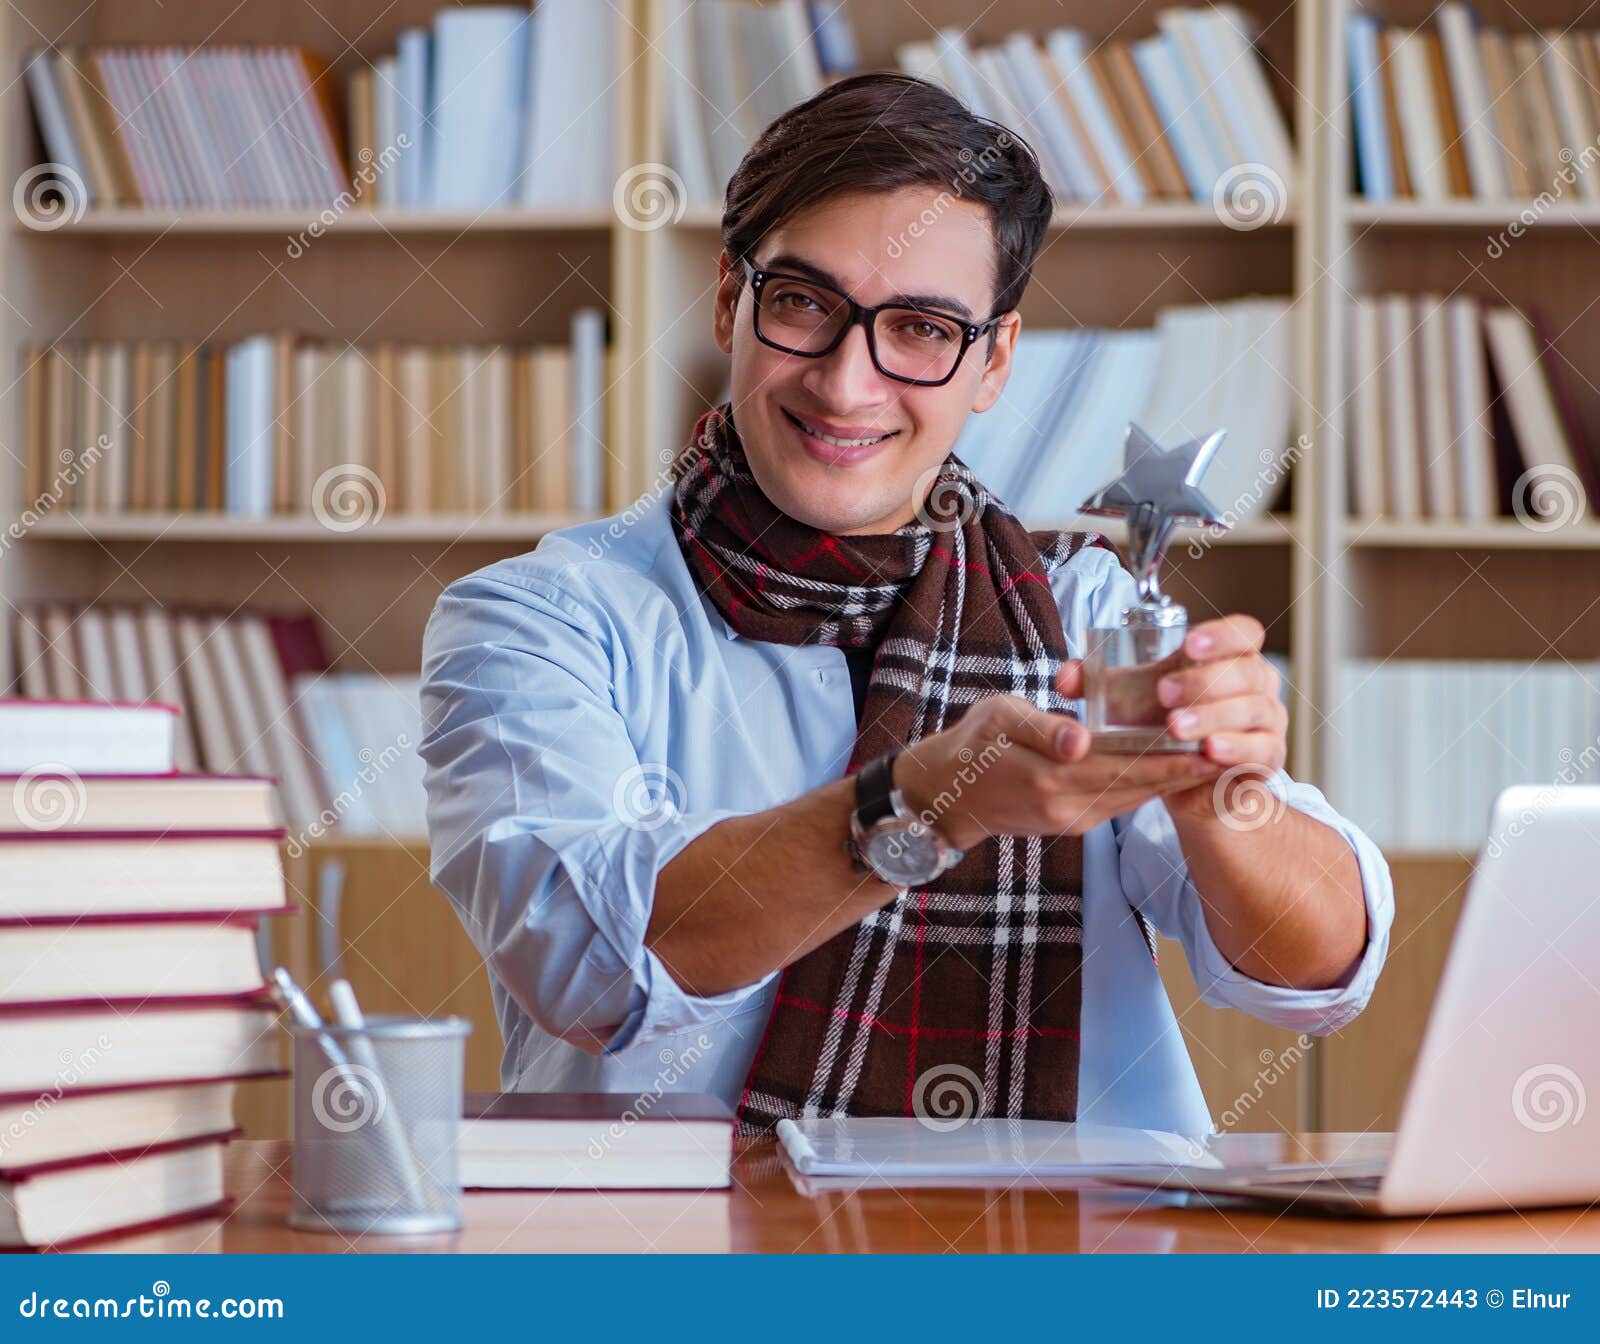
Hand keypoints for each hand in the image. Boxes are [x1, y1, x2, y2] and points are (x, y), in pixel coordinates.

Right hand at [892, 691, 1223, 849]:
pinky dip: (1151, 786)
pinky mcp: (1076, 823)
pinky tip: (1176, 769)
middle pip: (1141, 785)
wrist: (947, 796)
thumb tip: (1080, 739)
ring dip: (1175, 779)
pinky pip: (1122, 802)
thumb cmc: (973, 746)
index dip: (1171, 755)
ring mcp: (1075, 820)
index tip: (1212, 740)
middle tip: (1234, 746)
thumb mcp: (999, 721)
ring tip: (1217, 756)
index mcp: (1053, 779)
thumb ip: (1043, 728)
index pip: (1127, 765)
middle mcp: (1070, 808)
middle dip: (1187, 768)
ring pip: (1137, 797)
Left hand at [1119, 614, 1287, 817]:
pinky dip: (1236, 748)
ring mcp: (1267, 720)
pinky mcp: (1267, 756)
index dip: (1221, 635)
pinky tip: (1209, 751)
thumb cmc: (1165, 725)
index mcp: (1230, 657)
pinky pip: (1261, 748)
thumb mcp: (1134, 698)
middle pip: (1248, 670)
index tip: (1187, 644)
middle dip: (1203, 681)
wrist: (1192, 780)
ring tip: (1175, 727)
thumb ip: (1100, 683)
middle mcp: (1256, 684)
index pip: (1244, 632)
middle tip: (1164, 694)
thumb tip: (1064, 677)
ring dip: (1212, 716)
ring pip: (1254, 709)